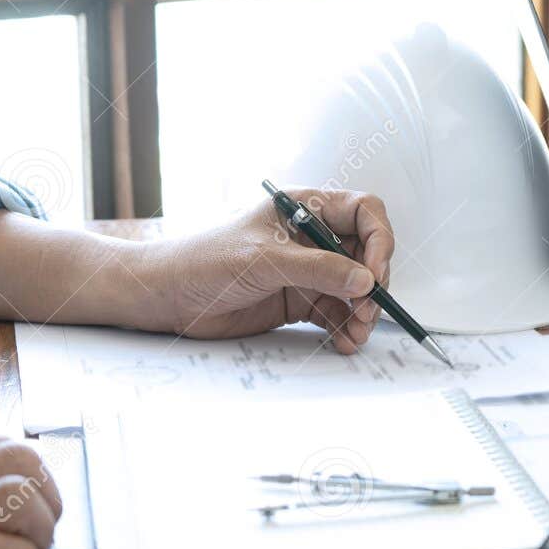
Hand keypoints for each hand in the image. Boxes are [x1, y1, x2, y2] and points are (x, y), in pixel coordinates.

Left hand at [142, 189, 395, 353]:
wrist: (170, 296)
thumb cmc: (206, 260)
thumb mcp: (265, 260)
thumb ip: (318, 269)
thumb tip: (364, 281)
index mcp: (304, 208)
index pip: (363, 212)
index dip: (379, 239)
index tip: (375, 272)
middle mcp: (311, 237)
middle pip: (365, 254)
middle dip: (372, 283)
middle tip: (367, 310)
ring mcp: (307, 270)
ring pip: (354, 288)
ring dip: (362, 311)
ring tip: (356, 332)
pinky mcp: (299, 300)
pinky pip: (336, 312)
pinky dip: (345, 328)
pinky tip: (344, 341)